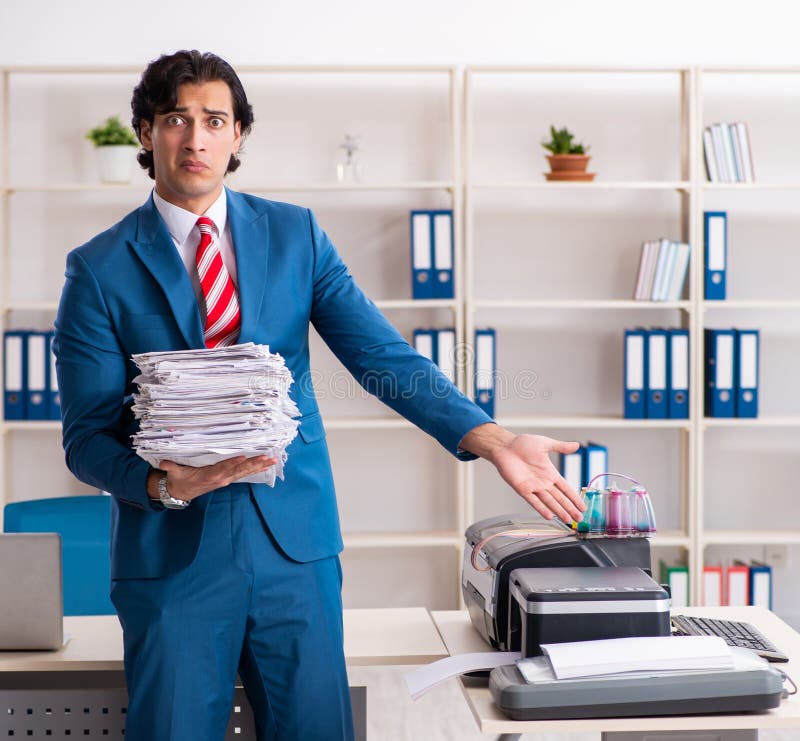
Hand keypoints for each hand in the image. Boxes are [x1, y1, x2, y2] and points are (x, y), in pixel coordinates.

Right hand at [150, 455, 276, 502]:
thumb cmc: (178, 479)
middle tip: (267, 457)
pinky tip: (265, 465)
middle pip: (239, 470)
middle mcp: (221, 478)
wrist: (180, 492)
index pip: (223, 468)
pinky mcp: (228, 479)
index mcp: (209, 475)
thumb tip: (163, 463)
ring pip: (244, 472)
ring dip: (259, 466)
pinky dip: (255, 469)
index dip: (233, 463)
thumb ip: (170, 467)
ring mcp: (226, 479)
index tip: (244, 457)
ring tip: (272, 460)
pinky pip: (243, 473)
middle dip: (254, 463)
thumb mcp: (173, 473)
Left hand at [459, 423, 585, 521]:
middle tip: (579, 519)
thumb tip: (576, 445)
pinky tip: (549, 516)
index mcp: (550, 473)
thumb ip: (561, 447)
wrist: (505, 446)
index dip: (574, 498)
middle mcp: (543, 482)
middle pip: (560, 498)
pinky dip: (541, 509)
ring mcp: (533, 487)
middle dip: (570, 509)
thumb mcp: (545, 443)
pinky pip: (533, 501)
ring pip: (549, 502)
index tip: (582, 507)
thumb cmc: (522, 444)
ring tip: (568, 520)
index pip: (566, 488)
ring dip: (559, 511)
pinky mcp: (522, 489)